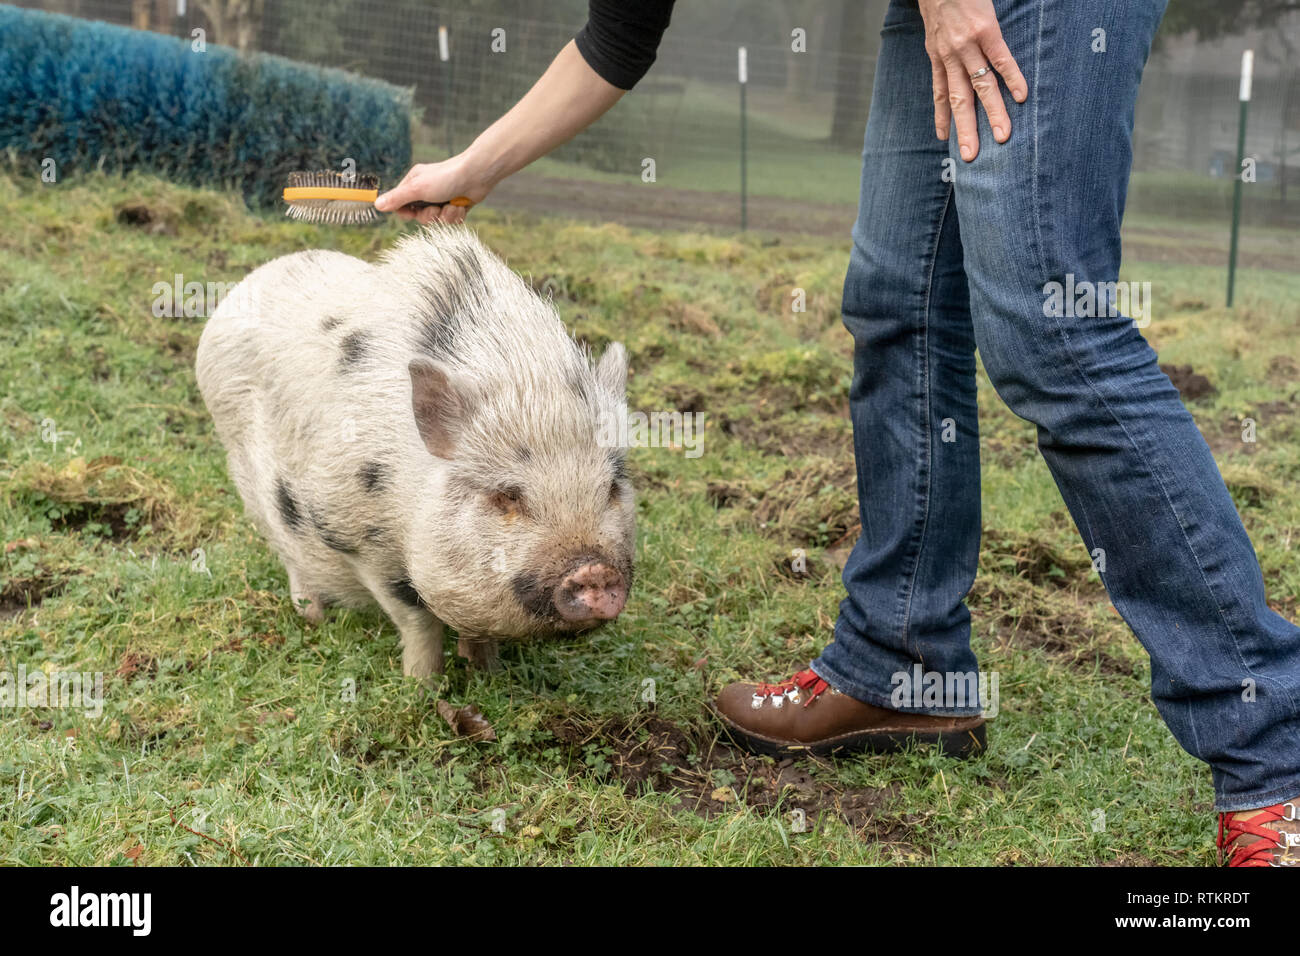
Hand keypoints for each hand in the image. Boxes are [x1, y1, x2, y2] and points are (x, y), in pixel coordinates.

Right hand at [375, 155, 491, 224]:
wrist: (477, 175)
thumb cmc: (446, 177)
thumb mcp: (417, 189)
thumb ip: (397, 198)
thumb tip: (377, 205)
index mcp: (414, 183)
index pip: (401, 205)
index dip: (406, 213)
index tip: (411, 213)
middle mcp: (427, 191)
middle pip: (420, 216)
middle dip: (430, 215)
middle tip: (437, 208)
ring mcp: (442, 199)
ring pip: (437, 220)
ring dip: (446, 216)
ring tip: (452, 204)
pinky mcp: (456, 205)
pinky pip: (451, 220)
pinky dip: (456, 215)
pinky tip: (461, 205)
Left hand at [918, 0, 1027, 161]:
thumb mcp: (933, 24)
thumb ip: (943, 42)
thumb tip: (951, 54)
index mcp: (937, 54)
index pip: (939, 93)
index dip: (941, 117)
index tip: (942, 138)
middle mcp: (950, 55)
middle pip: (959, 99)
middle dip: (965, 130)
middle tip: (971, 157)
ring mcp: (967, 44)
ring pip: (980, 86)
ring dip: (992, 113)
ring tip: (1002, 136)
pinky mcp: (985, 30)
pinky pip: (1000, 59)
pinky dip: (1011, 78)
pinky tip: (1021, 97)